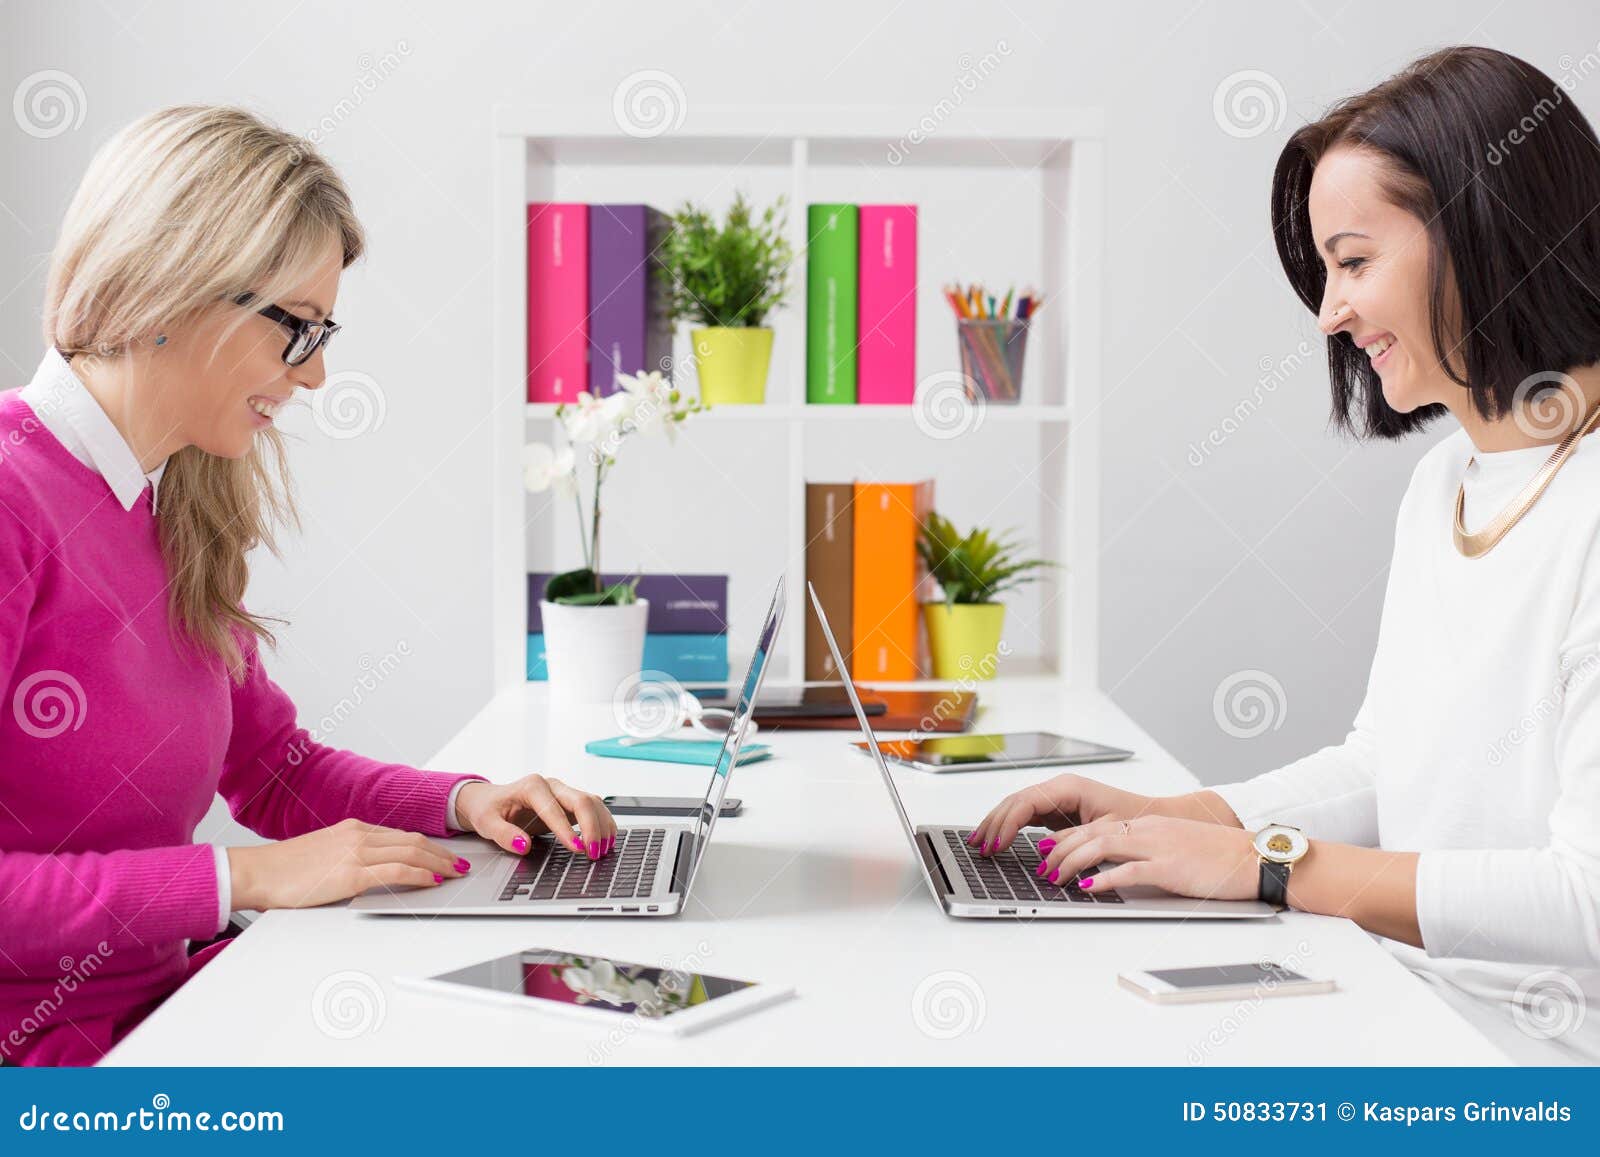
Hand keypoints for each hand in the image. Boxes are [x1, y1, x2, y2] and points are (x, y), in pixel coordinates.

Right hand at [228, 819, 468, 909]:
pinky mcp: (352, 873)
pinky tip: (434, 881)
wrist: (256, 873)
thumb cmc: (284, 871)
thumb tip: (371, 873)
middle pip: (414, 840)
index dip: (428, 845)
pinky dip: (422, 874)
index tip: (445, 854)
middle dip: (442, 852)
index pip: (401, 835)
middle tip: (461, 863)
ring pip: (412, 851)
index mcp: (352, 829)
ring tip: (456, 872)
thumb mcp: (324, 855)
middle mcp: (358, 835)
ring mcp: (356, 852)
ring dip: (440, 862)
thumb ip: (349, 858)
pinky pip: (398, 870)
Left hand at [454, 775, 616, 859]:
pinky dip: (603, 824)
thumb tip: (524, 845)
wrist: (490, 800)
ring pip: (593, 803)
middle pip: (582, 800)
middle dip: (592, 827)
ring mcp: (564, 792)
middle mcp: (552, 786)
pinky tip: (605, 841)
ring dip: (602, 826)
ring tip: (602, 850)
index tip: (576, 849)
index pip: (554, 808)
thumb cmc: (489, 809)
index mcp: (532, 787)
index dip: (566, 830)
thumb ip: (504, 834)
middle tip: (593, 853)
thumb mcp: (486, 823)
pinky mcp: (570, 803)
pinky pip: (594, 809)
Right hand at [967, 773, 1158, 855]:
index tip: (996, 845)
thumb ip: (1074, 838)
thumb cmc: (1134, 818)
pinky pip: (1025, 816)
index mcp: (1068, 787)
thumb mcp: (1104, 831)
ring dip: (996, 824)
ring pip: (1016, 808)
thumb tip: (1044, 849)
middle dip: (994, 824)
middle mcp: (1058, 789)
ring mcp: (1055, 798)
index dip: (1007, 824)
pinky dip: (1008, 827)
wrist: (1153, 815)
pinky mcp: (1056, 810)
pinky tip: (996, 839)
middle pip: (1015, 802)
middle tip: (978, 847)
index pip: (1026, 802)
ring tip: (978, 843)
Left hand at [1035, 814, 1259, 898]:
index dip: (1067, 837)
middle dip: (1060, 850)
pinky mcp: (1170, 867)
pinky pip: (1128, 871)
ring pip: (1101, 846)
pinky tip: (1086, 888)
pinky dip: (1102, 879)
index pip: (1097, 826)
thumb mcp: (1175, 846)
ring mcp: (1158, 847)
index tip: (1047, 848)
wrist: (1254, 857)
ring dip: (1071, 863)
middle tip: (1041, 865)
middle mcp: (1148, 830)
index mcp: (1148, 825)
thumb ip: (1146, 852)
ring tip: (1054, 878)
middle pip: (1091, 833)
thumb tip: (1116, 869)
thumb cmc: (1218, 857)